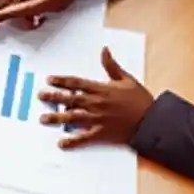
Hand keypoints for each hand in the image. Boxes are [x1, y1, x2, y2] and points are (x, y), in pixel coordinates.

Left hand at [39, 47, 154, 147]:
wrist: (152, 121)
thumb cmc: (140, 100)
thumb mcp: (127, 79)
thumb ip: (111, 66)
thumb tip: (104, 50)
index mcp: (101, 89)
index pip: (76, 83)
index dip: (61, 81)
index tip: (49, 80)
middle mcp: (96, 104)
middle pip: (70, 99)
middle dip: (54, 97)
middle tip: (40, 96)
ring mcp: (98, 119)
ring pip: (73, 118)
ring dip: (57, 118)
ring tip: (44, 119)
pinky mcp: (102, 133)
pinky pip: (84, 138)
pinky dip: (72, 141)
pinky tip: (61, 143)